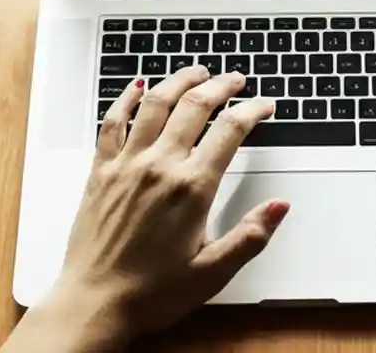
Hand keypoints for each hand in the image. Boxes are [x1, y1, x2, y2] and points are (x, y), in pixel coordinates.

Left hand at [2, 67, 287, 352]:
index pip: (230, 130)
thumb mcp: (214, 271)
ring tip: (196, 72)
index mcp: (192, 188)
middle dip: (220, 85)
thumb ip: (251, 235)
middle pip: (195, 106)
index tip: (263, 105)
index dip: (252, 110)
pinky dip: (125, 99)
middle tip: (235, 79)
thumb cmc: (151, 293)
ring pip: (155, 103)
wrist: (94, 303)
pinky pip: (112, 122)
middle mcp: (159, 167)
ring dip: (178, 81)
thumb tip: (280, 206)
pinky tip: (135, 87)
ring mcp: (127, 164)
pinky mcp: (101, 171)